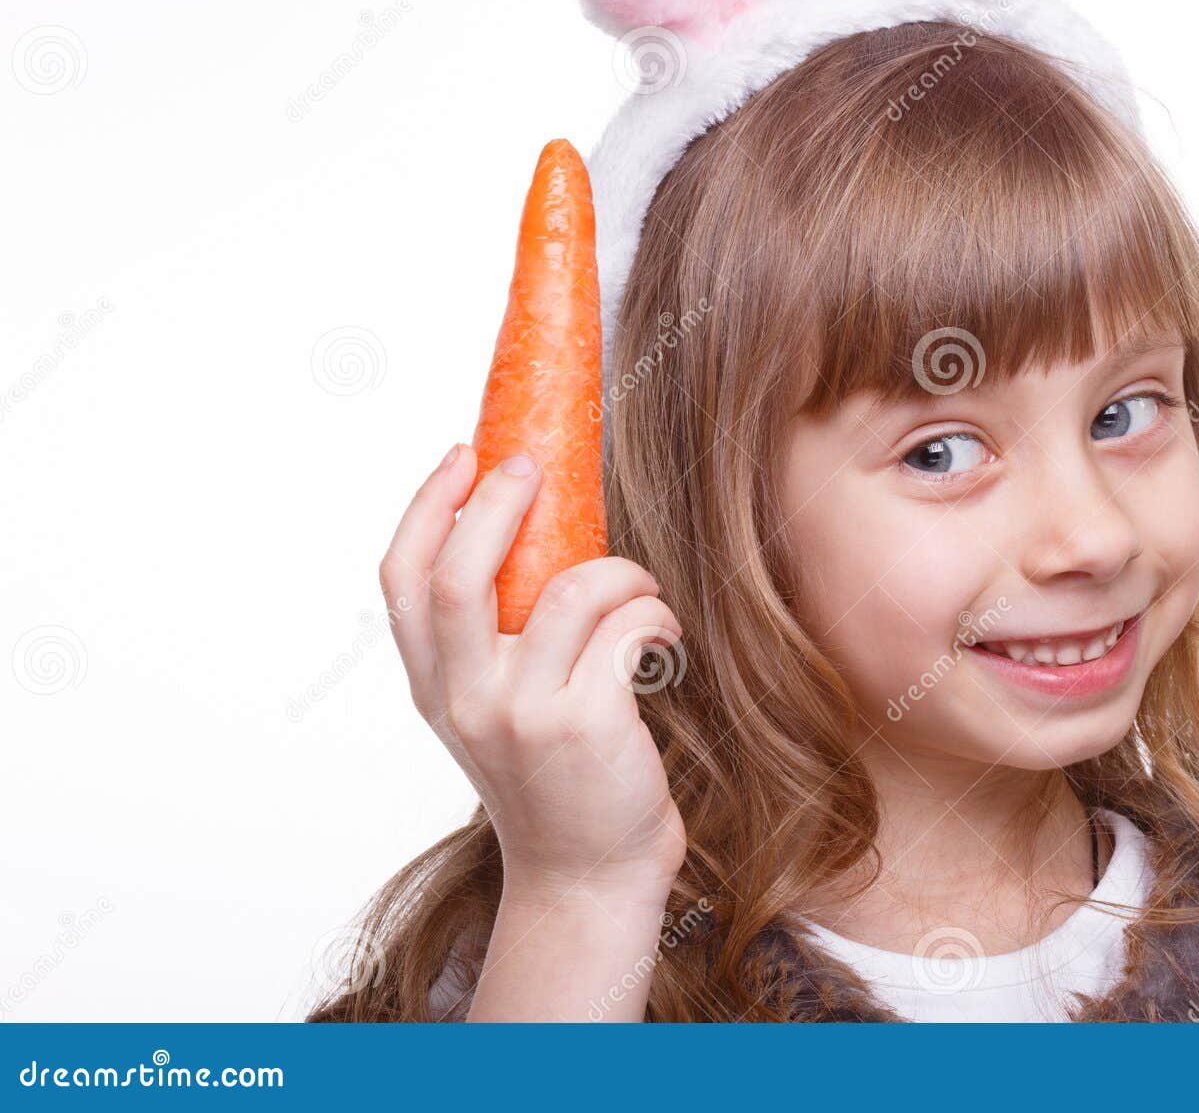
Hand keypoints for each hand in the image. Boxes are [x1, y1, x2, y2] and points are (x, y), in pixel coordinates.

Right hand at [378, 443, 686, 904]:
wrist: (588, 875)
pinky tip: (663, 634)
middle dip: (497, 504)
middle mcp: (466, 700)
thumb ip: (491, 642)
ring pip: (566, 591)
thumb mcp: (496, 710)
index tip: (464, 454)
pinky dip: (652, 613)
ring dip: (618, 571)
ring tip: (641, 588)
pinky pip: (624, 628)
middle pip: (459, 576)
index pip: (403, 580)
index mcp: (435, 687)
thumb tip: (533, 532)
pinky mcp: (586, 726)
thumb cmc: (556, 778)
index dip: (428, 506)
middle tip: (535, 465)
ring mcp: (524, 715)